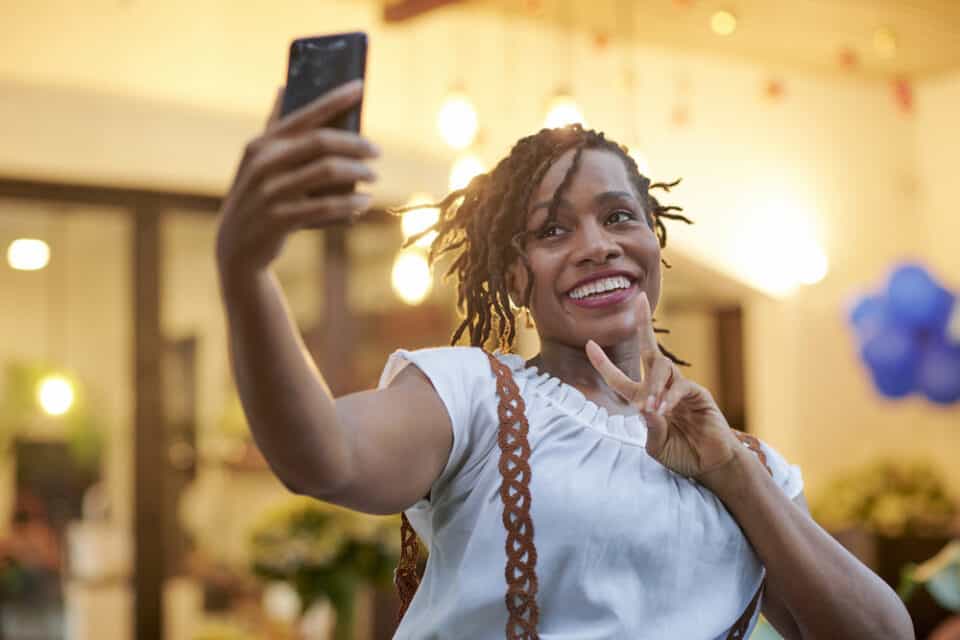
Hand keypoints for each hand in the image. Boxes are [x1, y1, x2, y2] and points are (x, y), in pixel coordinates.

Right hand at [215, 80, 379, 276]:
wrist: (236, 247)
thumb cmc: (257, 197)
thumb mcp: (258, 162)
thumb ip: (274, 127)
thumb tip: (284, 87)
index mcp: (262, 144)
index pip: (304, 114)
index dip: (333, 99)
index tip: (359, 86)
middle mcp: (264, 164)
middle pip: (322, 142)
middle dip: (356, 145)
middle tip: (376, 152)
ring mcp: (270, 192)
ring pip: (328, 172)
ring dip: (358, 173)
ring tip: (374, 178)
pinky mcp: (280, 220)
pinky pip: (326, 206)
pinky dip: (350, 203)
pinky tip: (363, 203)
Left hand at [584, 291, 740, 479]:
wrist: (711, 465)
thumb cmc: (682, 456)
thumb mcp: (656, 447)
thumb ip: (650, 430)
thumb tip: (647, 409)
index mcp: (644, 401)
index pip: (620, 379)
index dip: (603, 363)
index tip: (588, 343)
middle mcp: (660, 388)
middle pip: (649, 350)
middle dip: (643, 325)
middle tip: (638, 299)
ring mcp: (680, 388)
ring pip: (662, 369)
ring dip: (653, 385)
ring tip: (651, 407)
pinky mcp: (698, 393)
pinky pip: (681, 386)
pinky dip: (670, 397)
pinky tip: (664, 409)